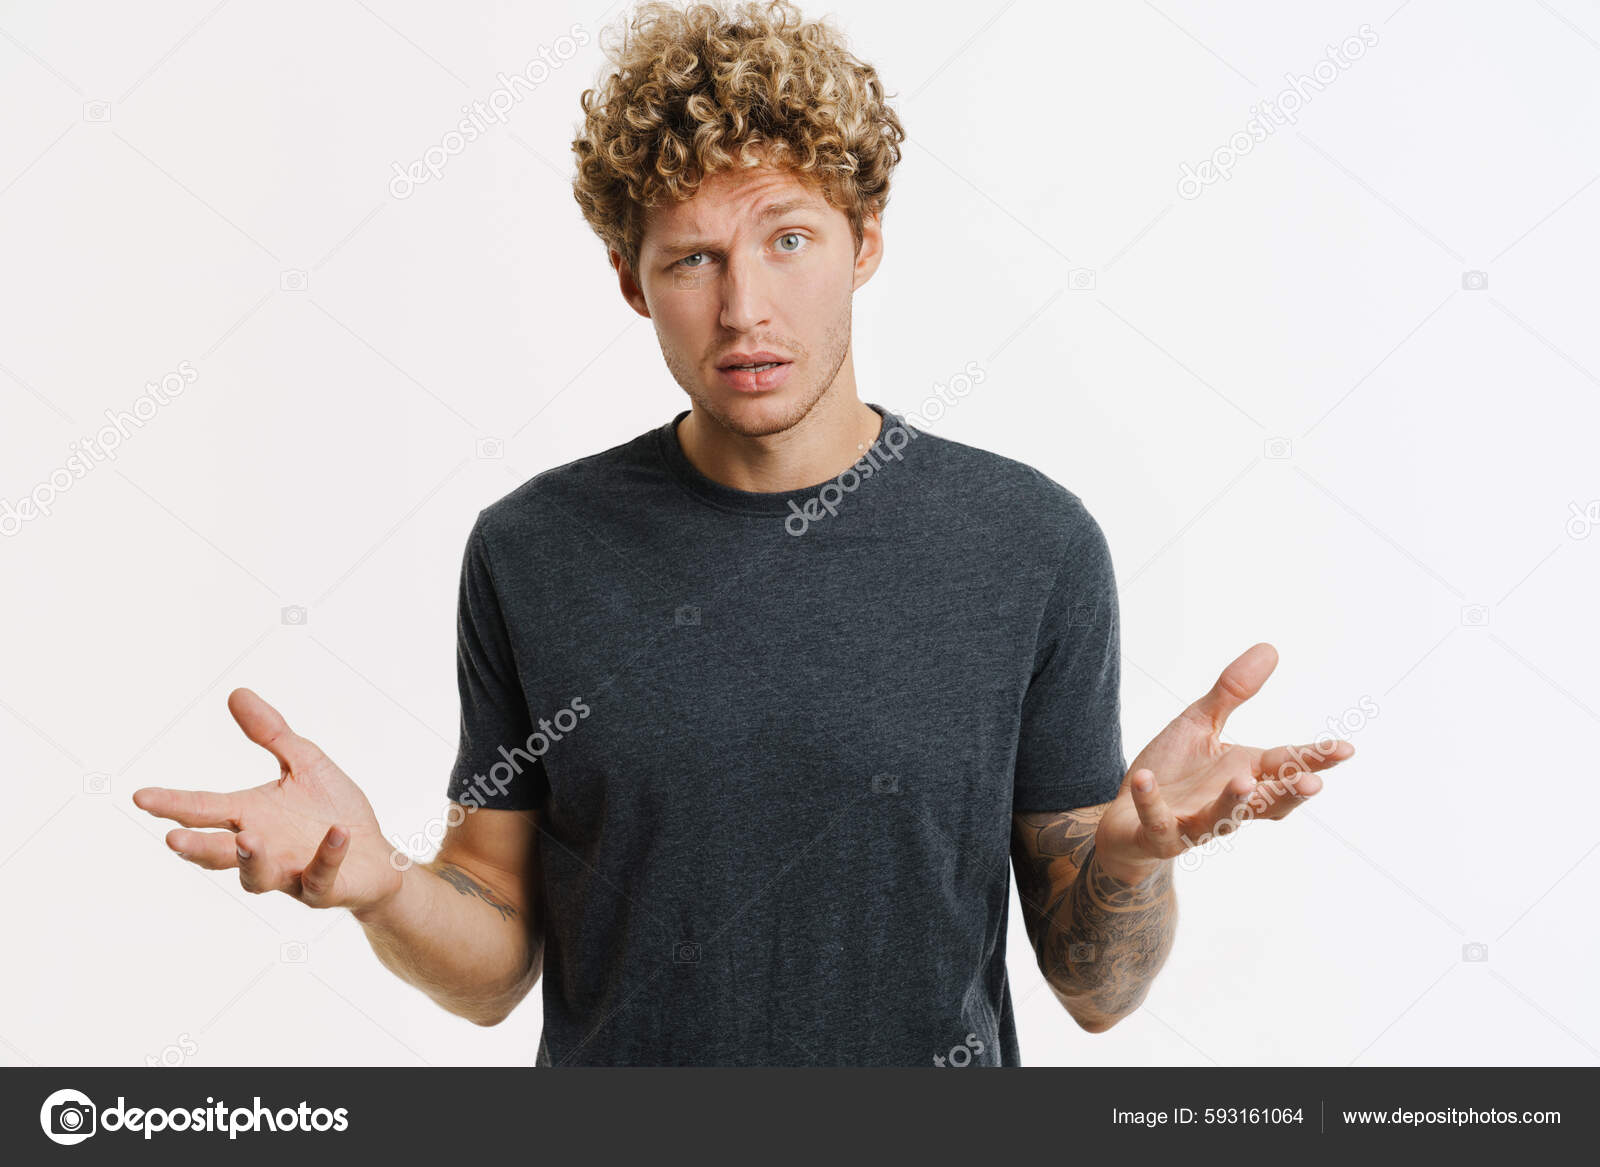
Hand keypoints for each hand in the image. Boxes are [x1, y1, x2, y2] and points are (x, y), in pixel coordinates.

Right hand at [133, 688, 401, 912]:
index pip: (204, 809)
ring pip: (259, 877)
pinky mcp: (325, 887)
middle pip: (220, 852)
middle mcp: (263, 849)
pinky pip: (322, 876)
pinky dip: (328, 855)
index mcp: (252, 817)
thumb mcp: (305, 763)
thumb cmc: (334, 811)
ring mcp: (291, 873)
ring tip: (247, 839)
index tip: (140, 796)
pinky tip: (336, 833)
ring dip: (252, 860)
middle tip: (172, 839)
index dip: (173, 804)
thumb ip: (271, 733)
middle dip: (197, 847)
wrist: (376, 858)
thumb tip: (236, 693)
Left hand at [1093, 643, 1354, 880]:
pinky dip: (1151, 802)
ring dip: (1233, 803)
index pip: (1286, 764)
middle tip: (1312, 782)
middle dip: (1290, 792)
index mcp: (1244, 773)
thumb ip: (1232, 692)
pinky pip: (1157, 820)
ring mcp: (1195, 822)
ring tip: (1243, 782)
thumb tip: (1270, 648)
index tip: (1346, 749)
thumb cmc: (1172, 771)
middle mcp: (1228, 802)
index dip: (1315, 758)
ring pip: (1222, 819)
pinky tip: (1146, 779)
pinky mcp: (1159, 834)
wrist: (1127, 816)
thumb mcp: (1200, 724)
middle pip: (1267, 800)